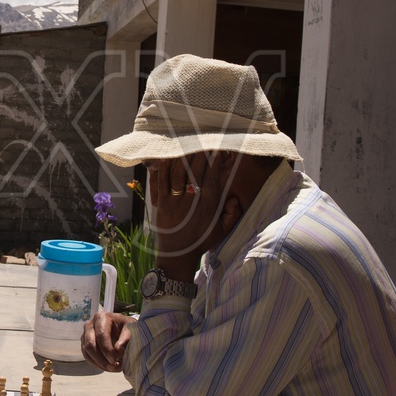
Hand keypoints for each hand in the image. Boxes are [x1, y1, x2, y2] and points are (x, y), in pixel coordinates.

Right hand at [82, 312, 135, 372]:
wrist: (121, 328)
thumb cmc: (126, 327)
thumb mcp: (130, 329)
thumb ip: (126, 339)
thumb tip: (118, 351)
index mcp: (101, 318)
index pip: (101, 335)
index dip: (107, 349)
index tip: (115, 360)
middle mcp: (90, 325)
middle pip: (90, 345)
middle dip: (101, 359)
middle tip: (113, 367)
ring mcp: (85, 335)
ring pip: (87, 352)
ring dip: (99, 363)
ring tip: (113, 368)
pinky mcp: (84, 344)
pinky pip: (87, 357)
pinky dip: (97, 364)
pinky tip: (107, 367)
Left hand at [147, 151, 241, 280]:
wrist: (177, 255)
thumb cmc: (201, 241)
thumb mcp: (222, 231)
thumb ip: (232, 215)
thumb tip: (235, 198)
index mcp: (208, 207)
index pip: (213, 178)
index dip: (216, 162)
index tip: (218, 149)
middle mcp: (192, 202)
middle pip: (196, 171)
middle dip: (200, 154)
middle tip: (203, 140)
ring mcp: (174, 202)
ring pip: (179, 173)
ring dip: (183, 156)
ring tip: (187, 142)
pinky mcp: (160, 203)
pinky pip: (161, 182)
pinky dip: (163, 168)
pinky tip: (167, 156)